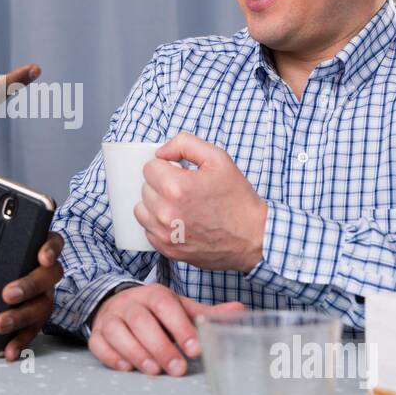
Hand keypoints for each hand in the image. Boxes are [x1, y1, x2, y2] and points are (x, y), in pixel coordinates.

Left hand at [0, 231, 62, 360]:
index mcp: (34, 250)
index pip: (53, 243)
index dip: (51, 249)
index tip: (42, 257)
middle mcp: (45, 274)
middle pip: (49, 277)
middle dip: (30, 286)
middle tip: (8, 295)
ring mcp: (42, 298)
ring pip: (42, 307)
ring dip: (21, 318)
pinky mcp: (35, 320)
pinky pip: (32, 331)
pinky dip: (20, 342)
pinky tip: (9, 351)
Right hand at [88, 284, 244, 374]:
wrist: (118, 303)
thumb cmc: (154, 311)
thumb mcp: (180, 308)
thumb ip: (205, 313)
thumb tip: (240, 310)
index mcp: (153, 294)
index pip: (165, 306)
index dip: (180, 326)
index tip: (194, 349)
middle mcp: (130, 303)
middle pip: (141, 321)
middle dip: (160, 346)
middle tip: (176, 368)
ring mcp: (110, 318)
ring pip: (117, 331)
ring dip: (136, 352)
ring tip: (153, 371)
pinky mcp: (96, 333)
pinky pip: (98, 344)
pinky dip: (111, 357)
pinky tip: (126, 368)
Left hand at [134, 132, 266, 271]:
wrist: (253, 237)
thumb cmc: (237, 199)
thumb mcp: (218, 159)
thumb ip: (185, 144)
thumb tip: (161, 152)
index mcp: (176, 187)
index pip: (149, 168)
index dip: (166, 167)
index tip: (180, 173)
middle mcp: (165, 213)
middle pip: (145, 188)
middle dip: (161, 185)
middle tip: (185, 190)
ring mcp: (165, 234)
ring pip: (142, 210)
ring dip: (156, 205)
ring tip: (180, 206)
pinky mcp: (167, 250)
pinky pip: (148, 230)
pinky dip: (159, 225)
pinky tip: (179, 222)